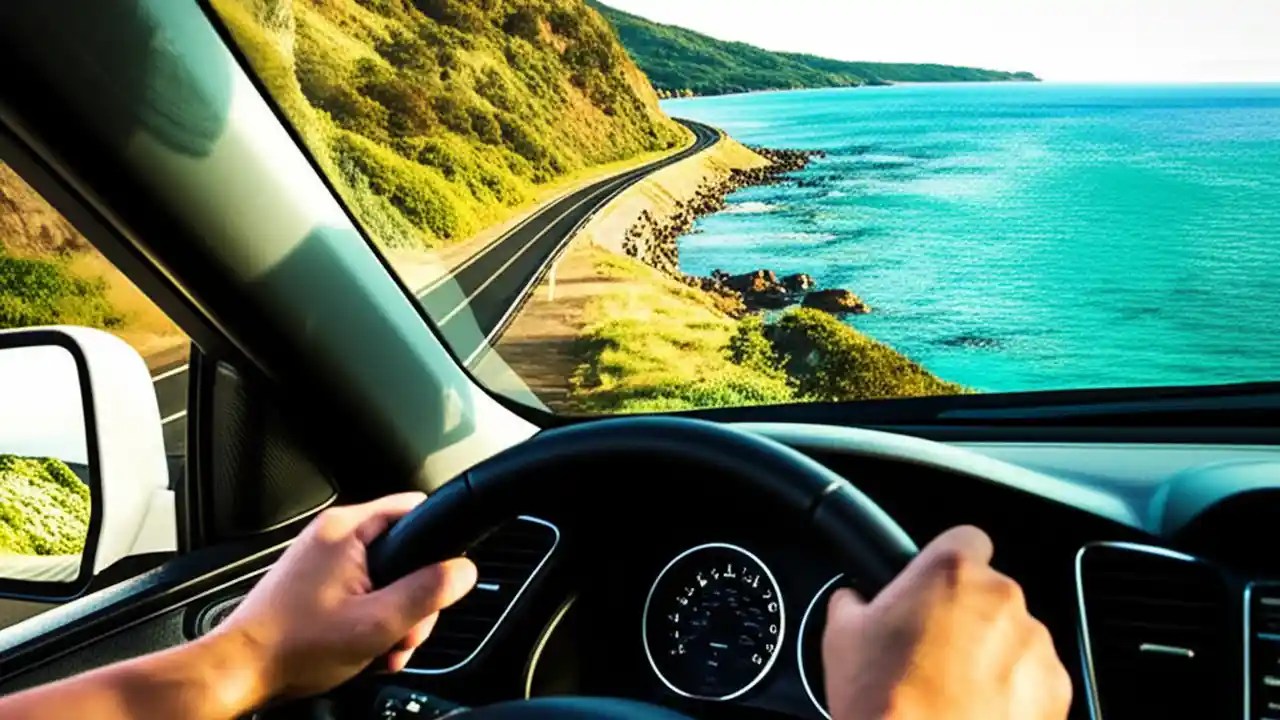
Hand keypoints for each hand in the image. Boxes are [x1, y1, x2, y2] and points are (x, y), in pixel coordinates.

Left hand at [208, 493, 476, 702]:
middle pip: (404, 553)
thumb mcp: (377, 622)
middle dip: (414, 600)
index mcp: (347, 530)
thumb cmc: (293, 646)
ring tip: (380, 647)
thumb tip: (463, 571)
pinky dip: (371, 618)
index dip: (437, 548)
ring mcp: (322, 559)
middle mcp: (333, 535)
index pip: (416, 510)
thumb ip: (427, 593)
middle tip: (403, 632)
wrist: (241, 672)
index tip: (439, 583)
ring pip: (385, 578)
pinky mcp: (316, 582)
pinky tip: (366, 646)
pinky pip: (363, 590)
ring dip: (394, 616)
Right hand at [821, 526, 1070, 719]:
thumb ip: (855, 600)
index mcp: (952, 571)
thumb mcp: (841, 636)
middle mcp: (1002, 598)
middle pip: (989, 591)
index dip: (945, 564)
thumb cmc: (886, 702)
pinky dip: (1015, 690)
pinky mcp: (1056, 688)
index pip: (964, 538)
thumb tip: (856, 599)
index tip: (932, 588)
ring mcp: (1035, 644)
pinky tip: (978, 710)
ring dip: (991, 652)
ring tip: (953, 689)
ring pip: (1014, 634)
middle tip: (931, 650)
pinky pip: (1035, 677)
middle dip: (966, 614)